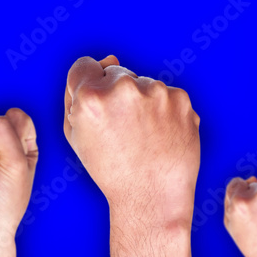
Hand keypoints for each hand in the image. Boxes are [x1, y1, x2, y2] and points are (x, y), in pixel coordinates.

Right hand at [64, 56, 199, 226]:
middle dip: (116, 94)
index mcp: (90, 97)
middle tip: (122, 131)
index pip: (84, 66)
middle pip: (114, 71)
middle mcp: (123, 88)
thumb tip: (108, 60)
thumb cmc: (110, 169)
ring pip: (142, 83)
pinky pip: (165, 94)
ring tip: (143, 137)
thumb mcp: (75, 135)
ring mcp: (155, 92)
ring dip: (141, 102)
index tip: (98, 108)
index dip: (87, 88)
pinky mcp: (181, 99)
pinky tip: (160, 136)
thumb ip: (77, 93)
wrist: (152, 197)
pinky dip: (163, 111)